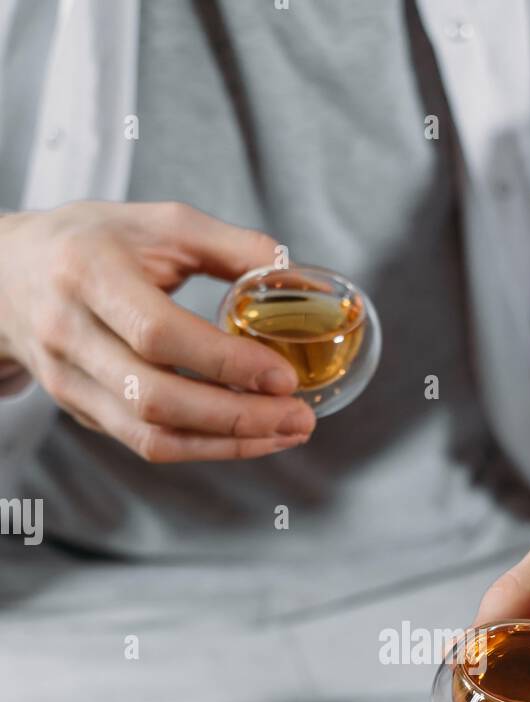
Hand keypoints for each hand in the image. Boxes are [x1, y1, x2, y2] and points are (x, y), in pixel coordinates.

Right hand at [0, 201, 315, 460]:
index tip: (282, 375)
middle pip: (155, 398)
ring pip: (151, 436)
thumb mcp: (157, 223)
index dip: (225, 362)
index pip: (159, 334)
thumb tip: (292, 274)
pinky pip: (146, 444)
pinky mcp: (81, 411)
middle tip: (298, 416)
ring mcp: (70, 381)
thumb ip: (228, 245)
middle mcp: (69, 334)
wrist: (8, 276)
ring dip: (226, 444)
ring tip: (285, 433)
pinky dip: (204, 447)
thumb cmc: (91, 243)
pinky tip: (248, 436)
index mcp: (88, 274)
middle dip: (236, 417)